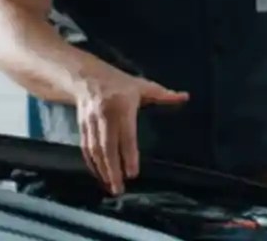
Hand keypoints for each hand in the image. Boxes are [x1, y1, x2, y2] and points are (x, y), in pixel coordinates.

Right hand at [73, 67, 188, 194]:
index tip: (133, 173)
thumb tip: (185, 96)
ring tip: (110, 186)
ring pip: (95, 150)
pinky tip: (99, 175)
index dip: (128, 155)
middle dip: (112, 170)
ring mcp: (91, 122)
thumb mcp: (143, 86)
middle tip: (119, 189)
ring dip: (102, 170)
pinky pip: (86, 148)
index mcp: (122, 106)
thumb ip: (164, 95)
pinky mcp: (81, 127)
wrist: (88, 77)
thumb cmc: (121, 84)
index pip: (126, 135)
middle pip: (107, 147)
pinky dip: (91, 163)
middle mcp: (104, 116)